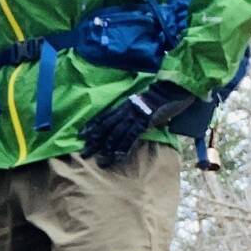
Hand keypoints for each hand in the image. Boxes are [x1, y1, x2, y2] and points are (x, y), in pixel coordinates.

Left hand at [81, 81, 195, 166]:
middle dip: (94, 141)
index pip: (103, 117)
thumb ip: (133, 112)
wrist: (169, 90)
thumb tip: (131, 123)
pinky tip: (117, 156)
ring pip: (115, 134)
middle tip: (83, 153)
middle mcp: (124, 112)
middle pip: (105, 128)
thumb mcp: (140, 103)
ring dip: (106, 148)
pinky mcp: (143, 123)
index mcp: (123, 107)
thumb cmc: (158, 97)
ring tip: (99, 160)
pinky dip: (123, 147)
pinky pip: (130, 136)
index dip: (91, 127)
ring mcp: (133, 117)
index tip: (81, 136)